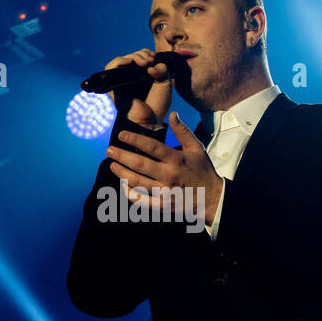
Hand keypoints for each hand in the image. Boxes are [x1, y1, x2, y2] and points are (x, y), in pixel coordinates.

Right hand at [103, 48, 173, 127]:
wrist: (149, 120)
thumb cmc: (157, 105)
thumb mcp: (165, 84)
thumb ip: (162, 69)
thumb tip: (151, 65)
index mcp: (143, 75)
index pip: (141, 56)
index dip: (147, 53)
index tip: (155, 59)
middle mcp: (131, 76)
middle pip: (132, 56)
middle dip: (142, 54)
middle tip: (150, 61)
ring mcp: (122, 80)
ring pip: (122, 59)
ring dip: (134, 56)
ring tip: (144, 62)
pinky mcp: (113, 84)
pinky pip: (110, 68)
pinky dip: (119, 61)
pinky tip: (130, 62)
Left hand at [106, 111, 223, 223]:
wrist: (213, 199)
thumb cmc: (203, 171)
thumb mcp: (196, 148)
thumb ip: (183, 131)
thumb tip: (173, 114)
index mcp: (176, 159)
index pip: (151, 146)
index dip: (134, 139)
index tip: (121, 135)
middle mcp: (169, 175)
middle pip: (139, 164)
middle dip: (121, 156)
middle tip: (109, 150)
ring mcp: (165, 192)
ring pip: (137, 182)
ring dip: (122, 173)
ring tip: (112, 165)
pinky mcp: (163, 205)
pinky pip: (142, 200)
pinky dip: (131, 194)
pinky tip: (124, 186)